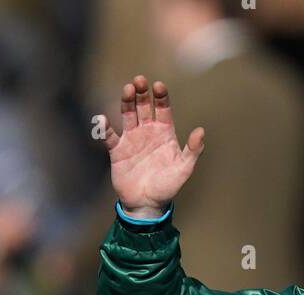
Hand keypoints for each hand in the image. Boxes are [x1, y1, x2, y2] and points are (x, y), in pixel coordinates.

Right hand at [99, 75, 204, 217]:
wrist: (147, 205)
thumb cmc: (167, 187)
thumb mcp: (184, 169)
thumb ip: (192, 150)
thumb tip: (200, 131)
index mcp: (164, 133)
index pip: (163, 108)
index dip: (161, 96)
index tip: (159, 86)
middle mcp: (147, 131)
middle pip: (143, 106)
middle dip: (141, 93)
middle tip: (139, 81)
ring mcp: (131, 139)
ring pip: (127, 114)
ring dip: (126, 101)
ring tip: (127, 89)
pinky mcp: (117, 150)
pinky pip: (109, 136)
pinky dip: (105, 128)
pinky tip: (103, 120)